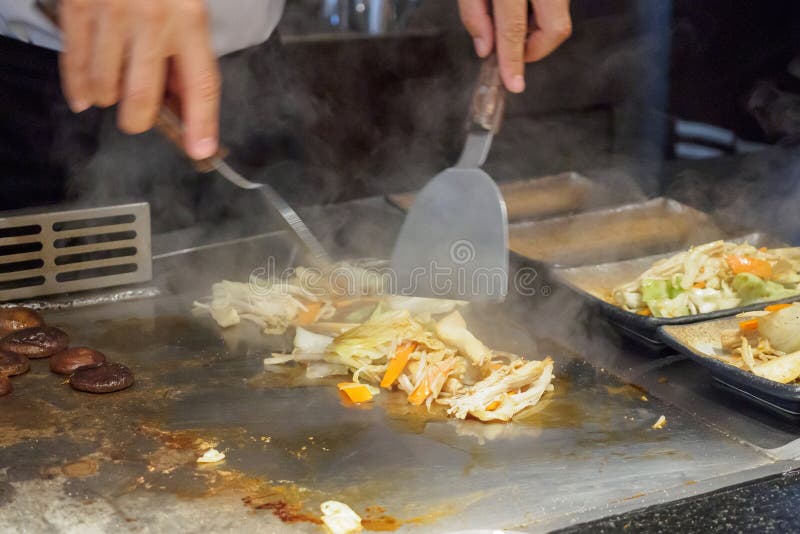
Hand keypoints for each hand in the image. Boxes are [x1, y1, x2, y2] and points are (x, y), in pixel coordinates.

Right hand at [59, 0, 220, 158]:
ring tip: (115, 85)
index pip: (201, 84)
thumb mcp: (188, 12)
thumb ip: (186, 58)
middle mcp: (152, 20)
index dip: (202, 123)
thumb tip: (183, 109)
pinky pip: (74, 66)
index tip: (201, 150)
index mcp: (190, 21)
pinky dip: (79, 89)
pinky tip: (86, 96)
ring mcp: (111, 14)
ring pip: (105, 89)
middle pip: (141, 99)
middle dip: (138, 120)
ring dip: (108, 99)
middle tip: (139, 116)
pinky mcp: (78, 8)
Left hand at [458, 0, 571, 92]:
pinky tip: (523, 4)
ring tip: (513, 14)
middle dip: (537, 48)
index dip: (512, 60)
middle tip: (515, 47)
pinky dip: (541, 14)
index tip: (514, 84)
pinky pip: (557, 6)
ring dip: (538, 28)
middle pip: (556, 29)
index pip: (514, 29)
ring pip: (559, 18)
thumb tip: (486, 49)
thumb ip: (474, 14)